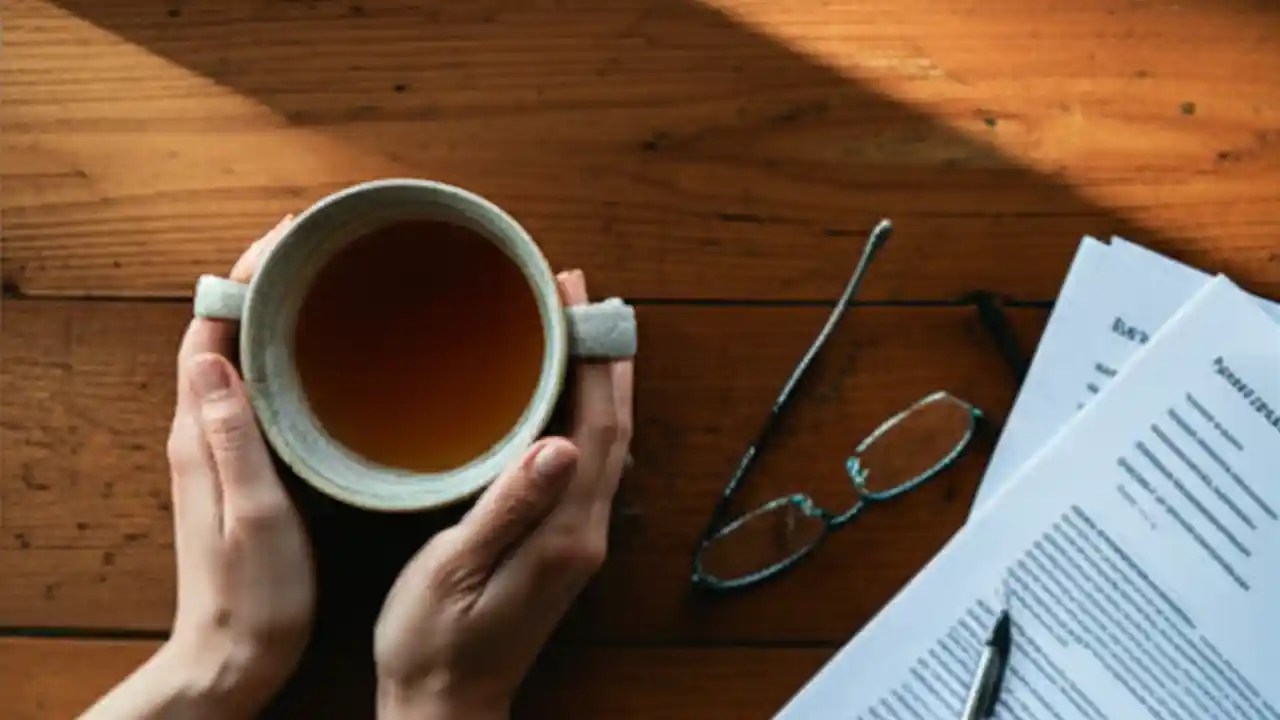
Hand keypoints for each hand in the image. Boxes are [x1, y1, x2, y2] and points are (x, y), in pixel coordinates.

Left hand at [82, 217, 314, 719]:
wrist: (231, 657)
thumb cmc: (253, 595)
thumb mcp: (252, 515)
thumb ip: (230, 437)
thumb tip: (212, 356)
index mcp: (201, 436)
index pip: (208, 335)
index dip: (241, 279)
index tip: (285, 239)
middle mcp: (200, 433)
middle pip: (221, 336)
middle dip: (260, 282)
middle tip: (314, 245)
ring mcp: (217, 450)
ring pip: (239, 359)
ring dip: (270, 314)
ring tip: (320, 281)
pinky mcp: (238, 467)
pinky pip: (254, 391)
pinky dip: (280, 357)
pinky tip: (317, 357)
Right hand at [374, 270, 634, 719]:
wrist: (446, 705)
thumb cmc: (435, 643)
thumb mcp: (457, 571)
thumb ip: (510, 507)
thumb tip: (560, 442)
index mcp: (566, 534)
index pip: (597, 427)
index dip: (593, 359)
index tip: (576, 298)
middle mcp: (585, 534)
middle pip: (613, 430)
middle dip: (604, 359)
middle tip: (579, 296)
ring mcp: (577, 542)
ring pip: (604, 446)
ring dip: (598, 385)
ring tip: (578, 331)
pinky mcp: (561, 548)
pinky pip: (585, 466)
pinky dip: (583, 419)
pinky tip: (560, 401)